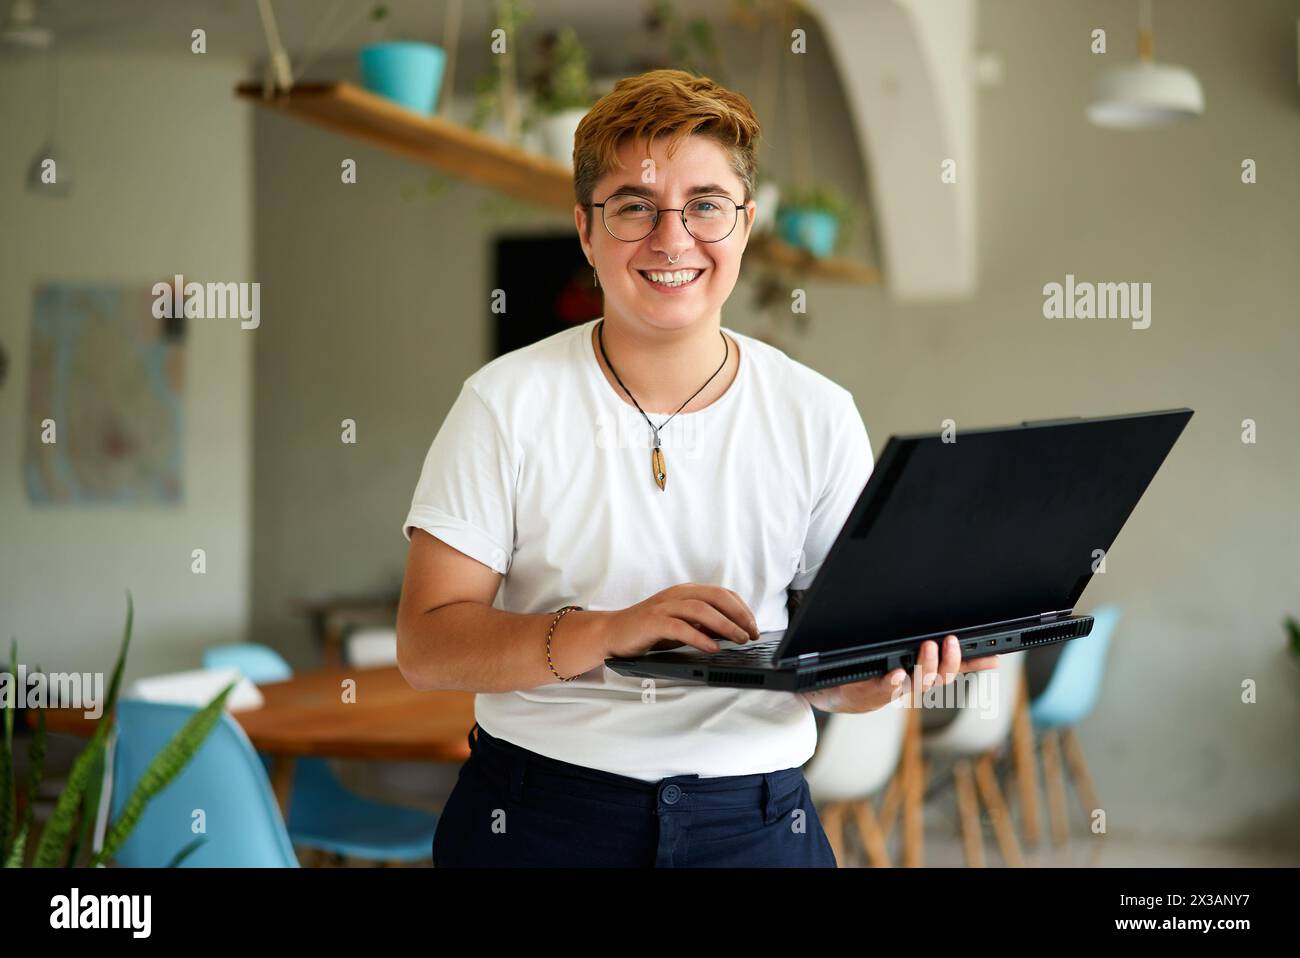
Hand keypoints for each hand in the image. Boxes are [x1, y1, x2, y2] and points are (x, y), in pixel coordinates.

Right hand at [602, 583, 760, 658]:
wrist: (612, 633)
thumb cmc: (649, 630)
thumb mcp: (682, 624)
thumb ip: (703, 624)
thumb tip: (733, 632)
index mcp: (687, 592)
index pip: (723, 593)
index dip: (742, 608)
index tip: (755, 626)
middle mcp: (677, 594)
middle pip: (717, 597)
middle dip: (739, 615)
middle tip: (753, 633)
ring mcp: (664, 607)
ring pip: (702, 609)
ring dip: (725, 625)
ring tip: (740, 640)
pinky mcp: (653, 622)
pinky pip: (681, 627)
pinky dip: (700, 637)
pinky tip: (712, 648)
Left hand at [813, 635, 1000, 713]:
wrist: (850, 694)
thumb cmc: (883, 674)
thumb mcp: (912, 663)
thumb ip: (936, 654)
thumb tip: (958, 638)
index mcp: (927, 674)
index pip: (958, 669)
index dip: (977, 663)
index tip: (994, 656)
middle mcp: (915, 682)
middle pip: (941, 677)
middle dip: (949, 660)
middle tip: (950, 641)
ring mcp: (896, 687)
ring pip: (919, 681)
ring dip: (926, 665)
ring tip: (928, 646)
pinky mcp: (875, 690)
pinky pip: (886, 687)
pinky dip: (893, 681)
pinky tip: (898, 672)